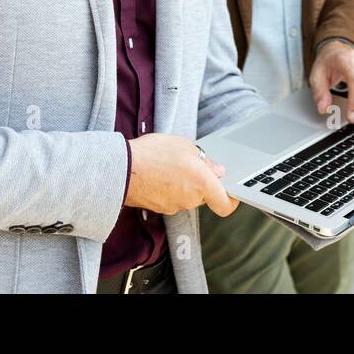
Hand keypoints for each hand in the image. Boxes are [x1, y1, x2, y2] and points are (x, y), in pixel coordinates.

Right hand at [124, 133, 238, 216]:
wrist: (121, 169)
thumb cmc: (153, 154)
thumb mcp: (184, 145)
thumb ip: (205, 161)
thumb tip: (217, 171)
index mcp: (202, 183)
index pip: (225, 204)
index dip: (231, 200)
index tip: (231, 192)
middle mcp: (191, 199)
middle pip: (205, 196)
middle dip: (202, 182)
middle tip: (190, 164)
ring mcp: (174, 206)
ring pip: (188, 196)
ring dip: (184, 184)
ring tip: (170, 165)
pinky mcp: (160, 208)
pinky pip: (172, 198)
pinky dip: (170, 189)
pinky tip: (159, 174)